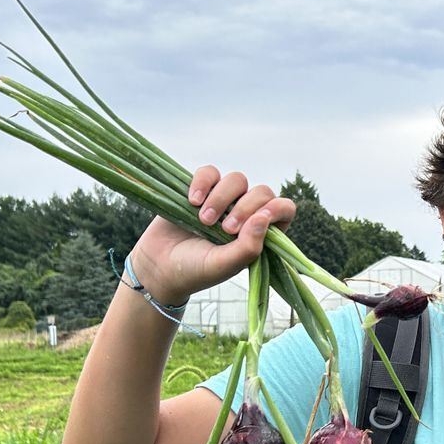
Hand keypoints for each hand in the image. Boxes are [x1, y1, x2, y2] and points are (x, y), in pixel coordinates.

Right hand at [128, 166, 295, 302]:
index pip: (284, 209)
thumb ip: (248, 247)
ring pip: (236, 179)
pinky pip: (209, 173)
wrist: (159, 265)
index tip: (258, 219)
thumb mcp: (224, 265)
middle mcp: (245, 214)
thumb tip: (265, 218)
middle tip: (225, 229)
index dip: (276, 209)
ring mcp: (224, 200)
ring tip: (203, 220)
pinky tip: (192, 201)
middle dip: (245, 207)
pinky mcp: (200, 189)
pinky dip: (202, 183)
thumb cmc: (196, 270)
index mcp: (259, 234)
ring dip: (221, 198)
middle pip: (262, 191)